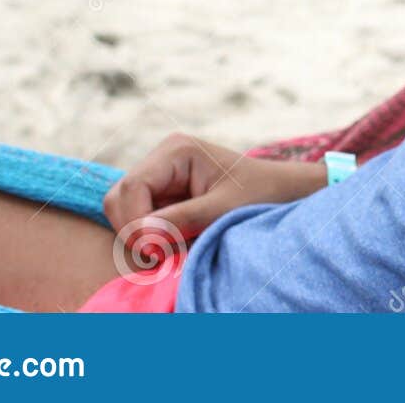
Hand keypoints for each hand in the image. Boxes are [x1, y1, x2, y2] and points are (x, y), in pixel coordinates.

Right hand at [103, 133, 324, 249]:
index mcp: (176, 150)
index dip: (135, 224)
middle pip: (118, 198)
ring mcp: (161, 177)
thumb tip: (141, 234)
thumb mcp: (224, 210)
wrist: (285, 194)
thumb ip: (182, 220)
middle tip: (163, 255)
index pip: (130, 188)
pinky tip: (178, 244)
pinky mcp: (165, 195)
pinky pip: (141, 220)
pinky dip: (152, 238)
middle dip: (134, 230)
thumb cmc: (262, 196)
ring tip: (175, 249)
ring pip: (125, 212)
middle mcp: (163, 158)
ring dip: (143, 236)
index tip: (157, 253)